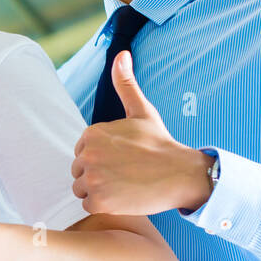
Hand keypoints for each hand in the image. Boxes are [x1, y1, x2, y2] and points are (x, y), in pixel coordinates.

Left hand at [71, 50, 213, 214]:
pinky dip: (104, 205)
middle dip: (98, 174)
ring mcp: (92, 179)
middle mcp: (87, 154)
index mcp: (92, 133)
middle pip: (79, 171)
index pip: (82, 152)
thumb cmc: (160, 144)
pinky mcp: (99, 201)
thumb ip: (126, 84)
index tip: (123, 158)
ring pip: (81, 188)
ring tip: (124, 184)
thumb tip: (121, 55)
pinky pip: (88, 205)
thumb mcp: (141, 111)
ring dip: (99, 190)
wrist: (181, 174)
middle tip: (125, 173)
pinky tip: (123, 197)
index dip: (102, 157)